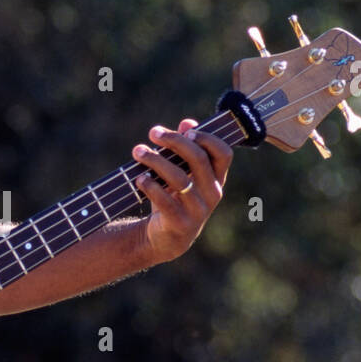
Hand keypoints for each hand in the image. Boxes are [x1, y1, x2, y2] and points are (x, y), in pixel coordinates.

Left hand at [131, 119, 232, 262]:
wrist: (166, 239)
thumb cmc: (175, 199)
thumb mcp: (183, 175)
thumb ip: (185, 149)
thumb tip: (187, 122)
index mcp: (216, 179)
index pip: (223, 154)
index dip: (207, 138)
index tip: (186, 130)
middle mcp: (212, 193)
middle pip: (197, 160)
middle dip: (174, 141)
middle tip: (153, 132)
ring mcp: (198, 210)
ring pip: (178, 178)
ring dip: (155, 160)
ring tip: (138, 151)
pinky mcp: (180, 223)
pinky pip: (165, 200)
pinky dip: (150, 186)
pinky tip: (139, 178)